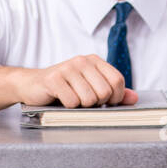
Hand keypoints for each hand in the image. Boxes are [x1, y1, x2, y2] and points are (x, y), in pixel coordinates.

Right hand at [13, 55, 137, 108]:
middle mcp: (82, 60)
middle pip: (104, 92)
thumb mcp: (90, 87)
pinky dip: (68, 107)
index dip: (115, 97)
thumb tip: (134, 98)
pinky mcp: (54, 79)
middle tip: (83, 100)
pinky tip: (61, 99)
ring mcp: (67, 68)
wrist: (33, 85)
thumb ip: (113, 92)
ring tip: (71, 99)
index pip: (117, 80)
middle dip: (96, 103)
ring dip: (81, 106)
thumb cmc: (65, 87)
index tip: (106, 102)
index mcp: (94, 60)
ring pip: (89, 99)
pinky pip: (72, 102)